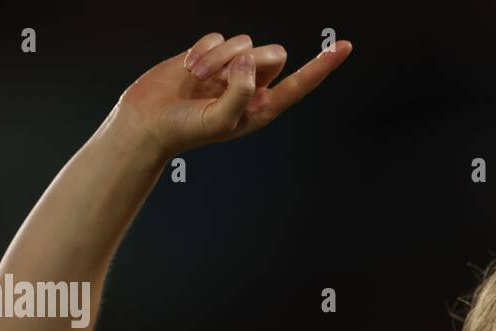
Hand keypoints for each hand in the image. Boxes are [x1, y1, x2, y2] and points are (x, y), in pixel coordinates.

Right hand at [115, 31, 352, 157]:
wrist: (150, 120)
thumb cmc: (188, 129)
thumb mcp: (221, 120)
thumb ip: (241, 92)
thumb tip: (249, 59)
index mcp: (264, 106)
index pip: (301, 84)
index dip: (322, 66)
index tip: (345, 46)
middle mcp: (253, 85)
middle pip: (274, 53)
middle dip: (248, 60)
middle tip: (218, 79)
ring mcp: (232, 67)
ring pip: (244, 41)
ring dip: (218, 58)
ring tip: (196, 79)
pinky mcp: (211, 53)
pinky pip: (219, 36)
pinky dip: (203, 50)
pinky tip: (188, 69)